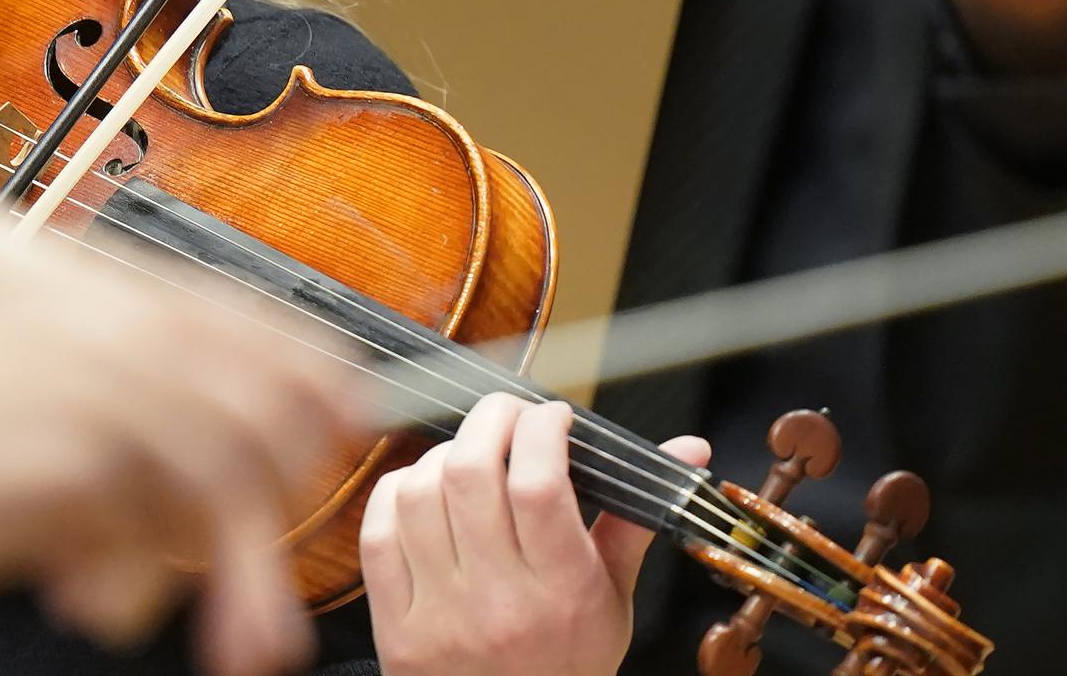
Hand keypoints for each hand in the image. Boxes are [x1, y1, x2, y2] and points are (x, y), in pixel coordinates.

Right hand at [0, 93, 360, 675]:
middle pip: (259, 416)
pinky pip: (149, 542)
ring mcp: (92, 400)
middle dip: (289, 503)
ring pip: (221, 489)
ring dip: (243, 582)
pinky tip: (103, 611)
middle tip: (286, 575)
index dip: (317, 390)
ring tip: (245, 648)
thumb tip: (205, 463)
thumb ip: (121, 387)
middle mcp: (114, 343)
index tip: (345, 436)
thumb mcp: (29, 365)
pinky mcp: (66, 469)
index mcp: (110, 308)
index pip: (260, 335)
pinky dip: (143, 593)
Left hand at [362, 395, 705, 675]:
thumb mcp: (615, 599)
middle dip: (488, 421)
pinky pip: (378, 530)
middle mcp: (498, 602)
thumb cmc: (569, 660)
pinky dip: (397, 492)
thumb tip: (688, 446)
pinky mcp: (395, 627)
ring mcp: (439, 614)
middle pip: (470, 473)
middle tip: (506, 416)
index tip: (552, 417)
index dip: (540, 430)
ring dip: (441, 455)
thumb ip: (634, 518)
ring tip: (467, 457)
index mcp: (562, 593)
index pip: (539, 485)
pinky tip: (423, 492)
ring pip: (419, 492)